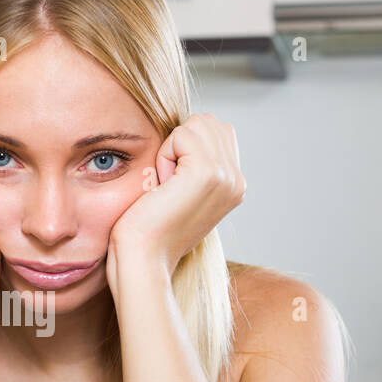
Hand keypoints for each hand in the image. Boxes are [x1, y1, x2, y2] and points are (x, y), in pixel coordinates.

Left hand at [106, 114, 244, 290]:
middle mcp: (237, 180)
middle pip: (207, 122)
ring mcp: (226, 176)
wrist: (144, 259)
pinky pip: (181, 134)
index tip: (174, 186)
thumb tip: (191, 131)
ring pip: (196, 124)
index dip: (186, 147)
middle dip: (179, 145)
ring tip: (166, 186)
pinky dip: (164, 155)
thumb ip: (195, 164)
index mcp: (235, 185)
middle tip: (167, 185)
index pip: (217, 130)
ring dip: (171, 150)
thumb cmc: (150, 229)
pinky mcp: (208, 173)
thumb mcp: (182, 192)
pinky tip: (163, 186)